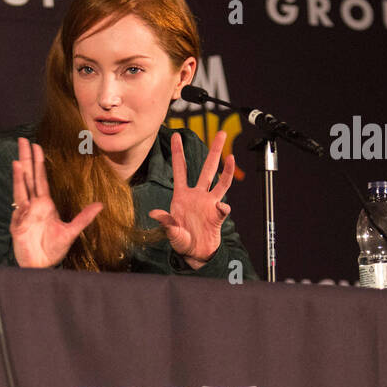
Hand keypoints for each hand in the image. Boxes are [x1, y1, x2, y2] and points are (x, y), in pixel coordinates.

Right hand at [10, 137, 102, 267]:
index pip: (41, 179)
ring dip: (19, 175)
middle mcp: (33, 206)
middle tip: (22, 141)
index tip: (36, 146)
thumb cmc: (53, 250)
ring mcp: (24, 214)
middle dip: (26, 159)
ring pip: (21, 189)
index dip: (39, 162)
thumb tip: (100, 205)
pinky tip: (16, 190)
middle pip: (29, 177)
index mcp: (45, 204)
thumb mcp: (72, 232)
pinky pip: (18, 209)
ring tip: (18, 160)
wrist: (41, 266)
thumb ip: (84, 218)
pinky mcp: (18, 225)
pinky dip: (17, 197)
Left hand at [150, 131, 234, 267]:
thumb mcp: (170, 231)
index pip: (181, 169)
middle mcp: (197, 195)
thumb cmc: (181, 241)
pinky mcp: (218, 214)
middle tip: (221, 133)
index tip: (176, 135)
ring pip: (220, 180)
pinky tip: (221, 208)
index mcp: (182, 195)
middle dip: (214, 150)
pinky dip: (223, 207)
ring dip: (227, 169)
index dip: (179, 152)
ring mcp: (209, 203)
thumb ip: (165, 221)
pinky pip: (223, 207)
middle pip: (207, 168)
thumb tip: (155, 213)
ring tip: (230, 156)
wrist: (195, 253)